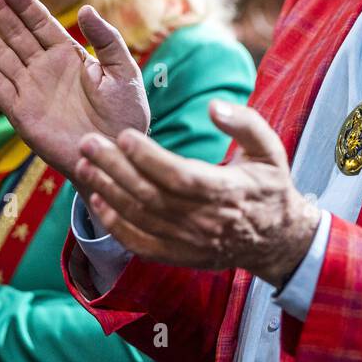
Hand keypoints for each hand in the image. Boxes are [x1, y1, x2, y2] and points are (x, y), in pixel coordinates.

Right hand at [0, 0, 149, 184]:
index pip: (41, 22)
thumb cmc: (125, 113)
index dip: (24, 3)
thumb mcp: (124, 71)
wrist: (116, 154)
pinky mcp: (21, 113)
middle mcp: (45, 68)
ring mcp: (31, 89)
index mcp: (69, 54)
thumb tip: (85, 9)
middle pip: (15, 33)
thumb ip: (106, 39)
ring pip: (0, 56)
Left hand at [75, 100, 320, 286]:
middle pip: (151, 195)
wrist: (277, 240)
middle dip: (115, 168)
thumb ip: (245, 123)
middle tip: (88, 143)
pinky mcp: (179, 255)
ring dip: (107, 191)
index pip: (180, 176)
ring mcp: (190, 242)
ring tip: (83, 165)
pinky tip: (96, 201)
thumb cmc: (270, 186)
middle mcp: (205, 221)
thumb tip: (213, 106)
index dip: (148, 158)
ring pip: (140, 217)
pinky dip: (115, 225)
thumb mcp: (270, 148)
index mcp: (228, 192)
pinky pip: (139, 243)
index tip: (124, 135)